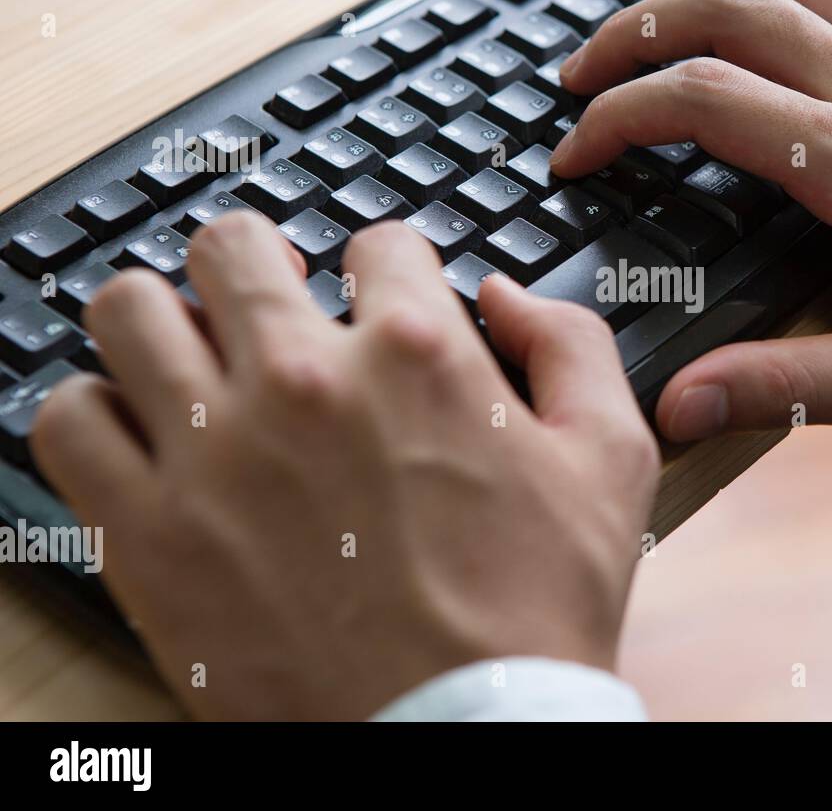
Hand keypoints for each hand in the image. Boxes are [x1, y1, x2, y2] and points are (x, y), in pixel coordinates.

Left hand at [31, 214, 658, 719]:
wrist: (463, 735)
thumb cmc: (535, 612)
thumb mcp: (612, 461)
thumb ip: (571, 346)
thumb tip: (505, 297)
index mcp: (418, 357)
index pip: (376, 245)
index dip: (385, 266)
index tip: (380, 299)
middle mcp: (307, 382)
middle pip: (232, 246)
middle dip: (258, 261)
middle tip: (270, 301)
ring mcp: (214, 452)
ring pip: (130, 310)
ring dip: (163, 317)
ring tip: (195, 355)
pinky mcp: (148, 531)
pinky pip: (70, 421)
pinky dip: (97, 409)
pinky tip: (143, 434)